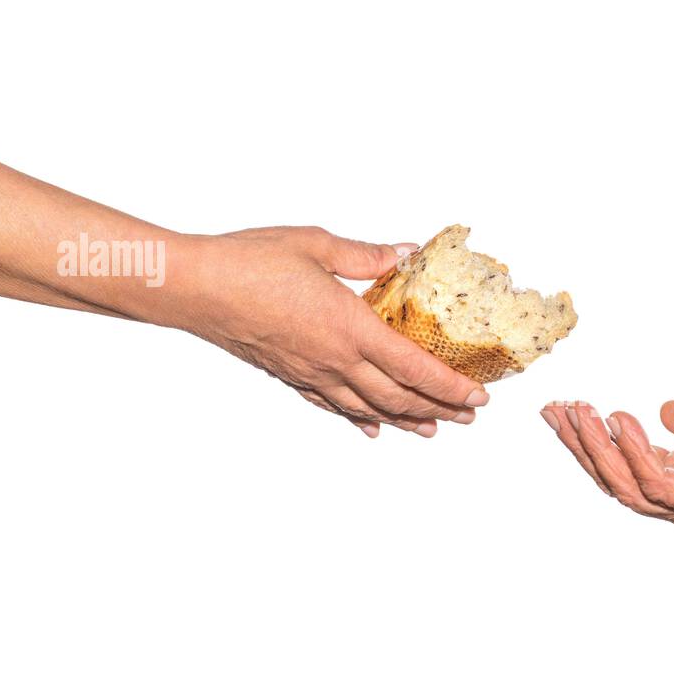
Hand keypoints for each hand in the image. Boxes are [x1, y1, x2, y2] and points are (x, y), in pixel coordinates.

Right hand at [181, 226, 489, 436]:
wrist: (195, 289)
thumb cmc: (249, 262)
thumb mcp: (316, 245)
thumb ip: (365, 254)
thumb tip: (404, 253)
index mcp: (350, 328)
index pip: (416, 368)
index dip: (452, 386)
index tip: (479, 396)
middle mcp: (336, 361)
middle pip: (400, 397)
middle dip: (440, 409)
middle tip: (468, 417)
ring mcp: (312, 375)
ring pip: (370, 409)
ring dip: (406, 421)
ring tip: (433, 429)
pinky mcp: (290, 378)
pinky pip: (333, 407)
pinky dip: (360, 419)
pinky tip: (372, 427)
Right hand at [540, 400, 673, 532]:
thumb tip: (663, 408)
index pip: (626, 466)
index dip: (593, 440)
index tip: (567, 407)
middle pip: (615, 481)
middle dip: (580, 447)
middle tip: (553, 410)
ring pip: (628, 486)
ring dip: (597, 450)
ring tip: (577, 411)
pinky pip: (662, 483)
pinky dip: (637, 453)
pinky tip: (622, 421)